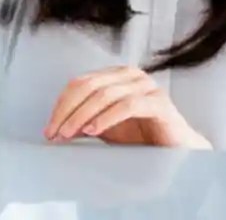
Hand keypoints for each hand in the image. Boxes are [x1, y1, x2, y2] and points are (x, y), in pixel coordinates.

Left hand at [43, 66, 210, 148]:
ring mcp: (146, 86)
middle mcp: (129, 75)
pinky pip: (128, 105)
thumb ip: (82, 122)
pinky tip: (94, 130)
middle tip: (56, 133)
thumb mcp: (104, 127)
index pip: (79, 84)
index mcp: (114, 75)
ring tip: (70, 133)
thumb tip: (55, 128)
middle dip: (67, 111)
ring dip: (82, 115)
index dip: (60, 105)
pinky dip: (107, 117)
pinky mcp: (159, 102)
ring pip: (105, 94)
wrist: (176, 150)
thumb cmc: (140, 135)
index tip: (49, 129)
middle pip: (88, 86)